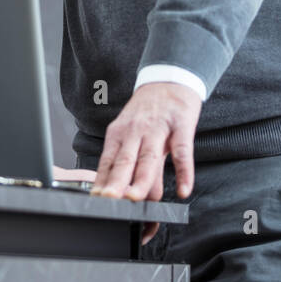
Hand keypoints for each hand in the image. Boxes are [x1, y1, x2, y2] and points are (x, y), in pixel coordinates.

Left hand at [88, 82, 201, 245]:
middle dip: (116, 183)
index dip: (102, 182)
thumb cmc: (148, 112)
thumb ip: (136, 167)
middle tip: (107, 201)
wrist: (169, 80)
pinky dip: (184, 172)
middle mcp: (135, 131)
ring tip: (134, 199)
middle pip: (124, 161)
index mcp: (119, 134)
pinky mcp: (181, 125)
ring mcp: (158, 128)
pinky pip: (182, 151)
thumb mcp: (134, 135)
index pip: (108, 162)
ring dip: (141, 180)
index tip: (96, 201)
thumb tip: (136, 199)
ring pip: (148, 158)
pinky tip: (184, 190)